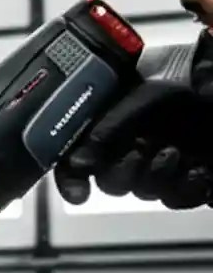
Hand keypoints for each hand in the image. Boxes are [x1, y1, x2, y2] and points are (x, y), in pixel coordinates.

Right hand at [54, 80, 212, 209]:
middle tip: (139, 153)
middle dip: (121, 172)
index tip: (79, 188)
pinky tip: (198, 170)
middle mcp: (139, 134)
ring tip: (175, 155)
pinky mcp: (194, 174)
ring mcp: (167, 156)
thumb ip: (109, 124)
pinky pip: (175, 198)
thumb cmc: (201, 74)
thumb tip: (80, 158)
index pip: (79, 146)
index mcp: (119, 109)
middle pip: (107, 176)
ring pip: (141, 190)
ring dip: (155, 178)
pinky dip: (185, 188)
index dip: (72, 171)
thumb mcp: (150, 92)